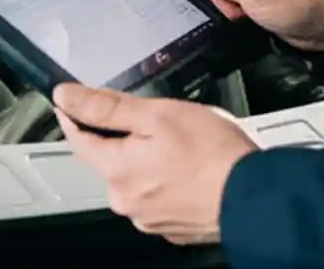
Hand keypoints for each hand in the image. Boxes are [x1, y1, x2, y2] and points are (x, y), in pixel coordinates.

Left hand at [52, 83, 257, 245]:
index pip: (78, 140)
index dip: (73, 116)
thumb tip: (66, 96)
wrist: (257, 197)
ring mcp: (149, 218)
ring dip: (147, 160)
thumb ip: (107, 106)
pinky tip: (189, 169)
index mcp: (117, 171)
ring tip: (181, 146)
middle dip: (123, 138)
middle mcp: (126, 201)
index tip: (70, 103)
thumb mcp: (157, 114)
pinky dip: (165, 180)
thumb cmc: (214, 155)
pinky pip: (157, 196)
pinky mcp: (171, 226)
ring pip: (135, 178)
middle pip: (109, 159)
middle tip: (154, 121)